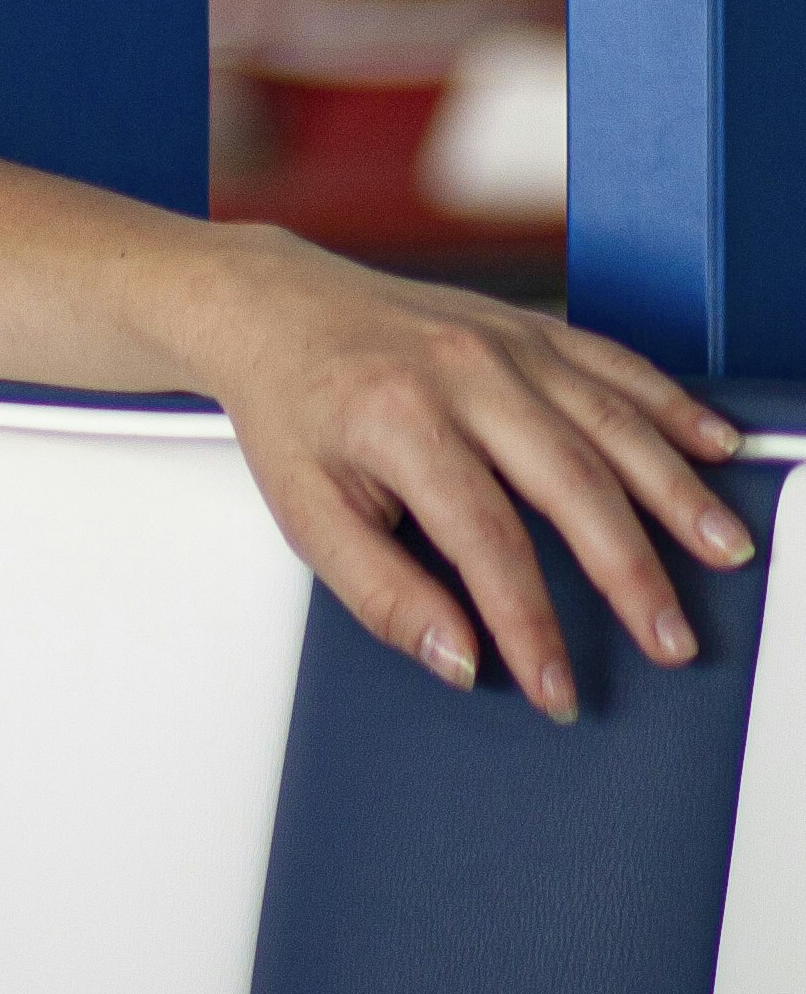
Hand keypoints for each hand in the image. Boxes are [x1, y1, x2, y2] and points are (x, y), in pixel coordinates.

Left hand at [186, 230, 757, 720]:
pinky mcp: (530, 328)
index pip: (486, 543)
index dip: (530, 624)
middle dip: (630, 574)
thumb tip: (456, 656)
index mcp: (398, 421)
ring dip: (677, 494)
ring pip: (613, 424)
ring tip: (722, 552)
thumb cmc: (290, 408)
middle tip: (670, 640)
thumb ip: (379, 591)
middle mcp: (461, 373)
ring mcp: (504, 344)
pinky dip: (673, 408)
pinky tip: (716, 449)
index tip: (558, 684)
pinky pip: (618, 364)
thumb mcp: (303, 511)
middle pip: (570, 485)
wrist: (272, 309)